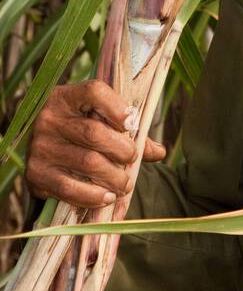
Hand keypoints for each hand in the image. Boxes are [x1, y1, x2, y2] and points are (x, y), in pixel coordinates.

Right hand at [25, 79, 165, 209]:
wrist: (38, 150)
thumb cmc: (77, 132)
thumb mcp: (97, 121)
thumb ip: (127, 133)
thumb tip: (159, 151)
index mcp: (66, 97)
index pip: (94, 92)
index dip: (117, 107)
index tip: (132, 124)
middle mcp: (49, 119)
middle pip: (94, 133)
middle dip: (122, 150)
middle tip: (132, 159)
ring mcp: (40, 147)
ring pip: (87, 162)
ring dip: (113, 177)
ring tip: (124, 184)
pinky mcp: (35, 174)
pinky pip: (69, 188)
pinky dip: (92, 196)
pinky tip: (107, 198)